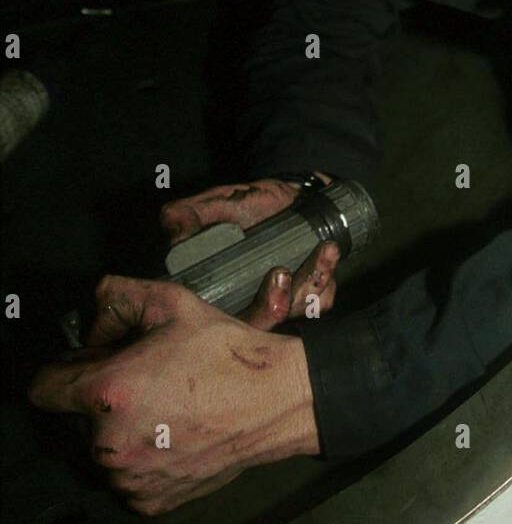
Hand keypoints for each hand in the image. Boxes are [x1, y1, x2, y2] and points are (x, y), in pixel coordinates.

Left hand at [28, 275, 319, 514]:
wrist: (275, 400)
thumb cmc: (230, 357)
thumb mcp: (172, 302)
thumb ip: (119, 295)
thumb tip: (98, 310)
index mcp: (109, 391)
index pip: (44, 388)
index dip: (66, 368)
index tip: (85, 366)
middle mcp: (112, 441)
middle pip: (76, 417)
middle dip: (102, 396)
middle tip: (143, 377)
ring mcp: (130, 476)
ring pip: (101, 448)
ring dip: (121, 428)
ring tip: (164, 404)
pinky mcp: (149, 499)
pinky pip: (128, 476)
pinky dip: (143, 457)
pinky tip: (173, 431)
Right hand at [160, 177, 339, 325]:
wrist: (295, 197)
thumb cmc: (251, 205)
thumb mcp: (221, 203)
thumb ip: (194, 213)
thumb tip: (173, 224)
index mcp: (222, 293)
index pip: (221, 322)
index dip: (233, 317)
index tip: (243, 292)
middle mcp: (252, 305)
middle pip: (260, 326)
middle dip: (272, 307)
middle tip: (280, 274)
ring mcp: (284, 302)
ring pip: (295, 312)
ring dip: (309, 283)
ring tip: (321, 251)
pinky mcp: (311, 293)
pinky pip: (321, 299)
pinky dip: (325, 276)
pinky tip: (327, 252)